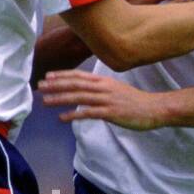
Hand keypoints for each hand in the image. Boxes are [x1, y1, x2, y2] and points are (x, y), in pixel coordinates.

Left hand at [39, 70, 166, 129]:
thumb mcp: (115, 90)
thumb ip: (100, 89)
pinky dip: (73, 114)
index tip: (47, 76)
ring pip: (78, 97)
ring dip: (60, 98)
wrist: (154, 108)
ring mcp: (106, 100)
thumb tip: (85, 91)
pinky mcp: (110, 113)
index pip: (78, 75)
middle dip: (55, 85)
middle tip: (39, 87)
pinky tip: (62, 118)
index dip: (61, 75)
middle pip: (75, 84)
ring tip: (45, 101)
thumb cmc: (135, 101)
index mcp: (103, 81)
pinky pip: (88, 113)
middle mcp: (103, 88)